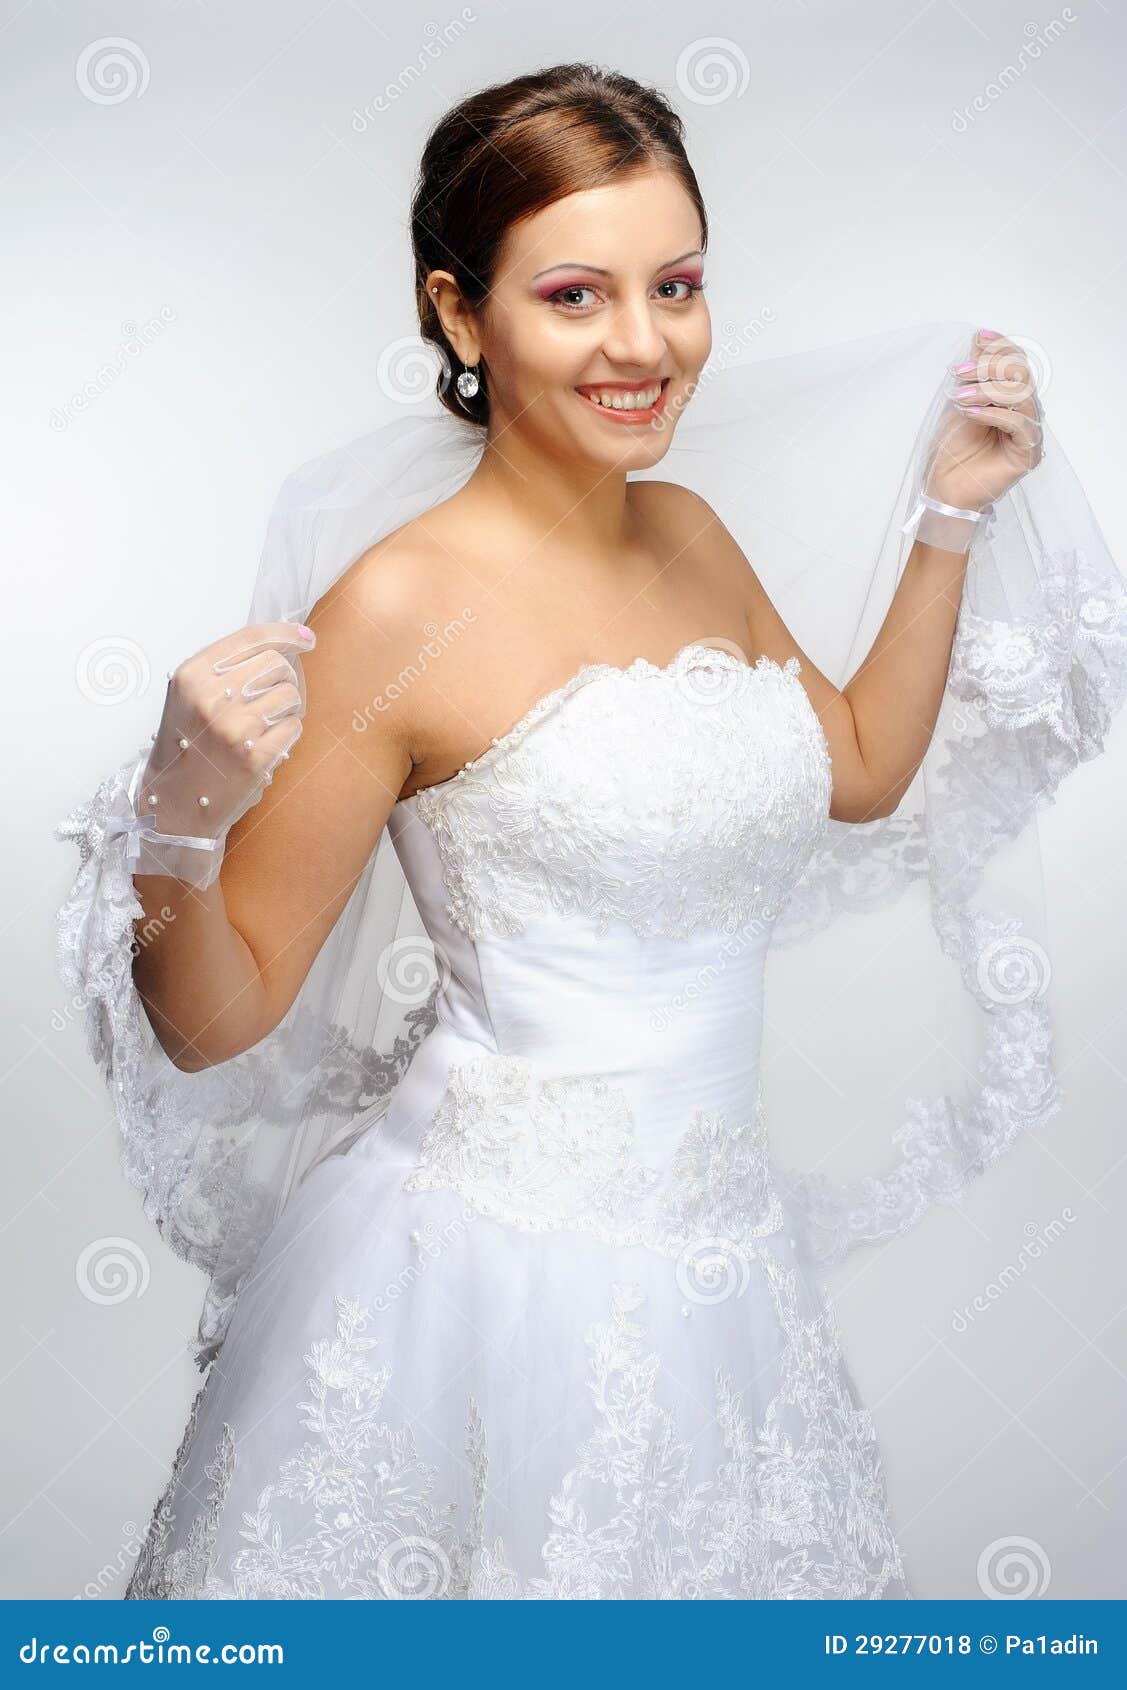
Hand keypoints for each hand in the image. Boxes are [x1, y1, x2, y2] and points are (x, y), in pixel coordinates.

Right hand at [138, 621, 314, 840]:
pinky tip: (266, 744)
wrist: (175, 803)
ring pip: (290, 695)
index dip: (285, 633)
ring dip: (286, 708)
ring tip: (264, 724)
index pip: (252, 637)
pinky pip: (294, 727)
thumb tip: (285, 644)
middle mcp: (212, 697)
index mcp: (193, 675)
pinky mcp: (255, 757)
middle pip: (277, 664)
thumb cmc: (187, 745)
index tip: (305, 639)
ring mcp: (234, 728)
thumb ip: (226, 669)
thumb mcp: (189, 696)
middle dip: (284, 678)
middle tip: (273, 697)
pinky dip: (287, 733)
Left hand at [926, 329, 1043, 511]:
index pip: (1017, 362)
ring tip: (958, 397)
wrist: (943, 486)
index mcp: (1011, 397)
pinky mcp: (1029, 452)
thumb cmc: (951, 448)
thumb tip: (980, 339)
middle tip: (959, 373)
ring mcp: (1029, 431)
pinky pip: (1020, 423)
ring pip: (1021, 395)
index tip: (980, 337)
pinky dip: (994, 413)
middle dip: (989, 367)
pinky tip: (970, 413)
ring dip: (987, 390)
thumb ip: (973, 373)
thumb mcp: (959, 401)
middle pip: (1021, 374)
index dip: (1001, 346)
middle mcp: (1024, 411)